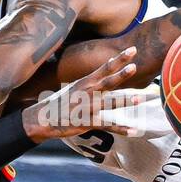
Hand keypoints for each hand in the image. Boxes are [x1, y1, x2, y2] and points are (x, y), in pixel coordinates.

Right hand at [24, 47, 140, 141]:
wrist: (42, 118)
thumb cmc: (62, 102)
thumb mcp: (76, 87)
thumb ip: (92, 82)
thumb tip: (107, 72)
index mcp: (85, 82)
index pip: (105, 68)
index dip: (119, 59)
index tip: (133, 50)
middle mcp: (87, 92)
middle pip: (107, 82)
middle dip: (121, 74)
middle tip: (134, 66)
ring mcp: (86, 107)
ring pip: (108, 103)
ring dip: (124, 101)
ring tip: (139, 98)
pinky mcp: (85, 122)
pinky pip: (106, 126)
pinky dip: (121, 129)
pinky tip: (133, 131)